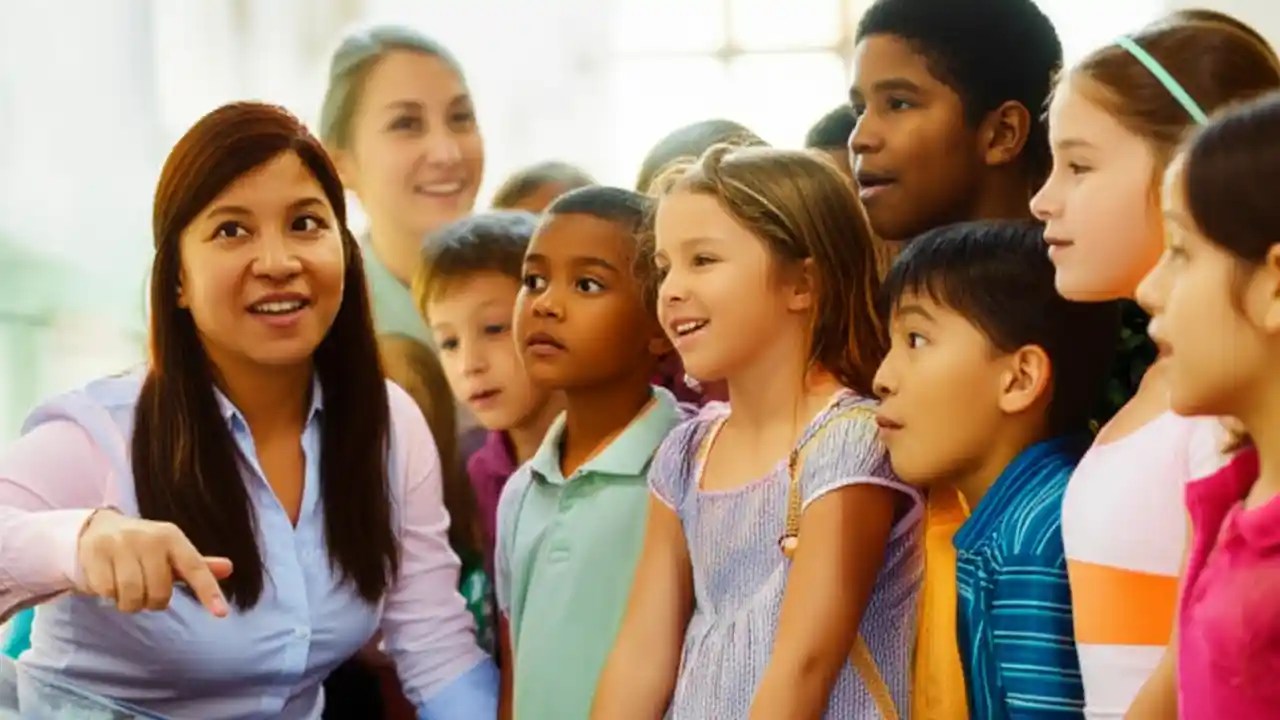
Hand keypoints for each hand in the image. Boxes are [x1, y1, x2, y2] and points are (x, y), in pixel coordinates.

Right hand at [76, 509, 232, 616]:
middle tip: (145, 591)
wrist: (98, 527)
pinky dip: (108, 595)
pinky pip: (107, 592)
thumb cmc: (143, 547)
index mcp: (172, 537)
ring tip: (127, 589)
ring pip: (132, 596)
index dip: (209, 591)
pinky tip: (108, 581)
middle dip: (152, 601)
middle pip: (159, 592)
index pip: (195, 568)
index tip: (221, 613)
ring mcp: (121, 544)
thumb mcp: (171, 552)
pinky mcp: (95, 552)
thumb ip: (197, 565)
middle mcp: (149, 538)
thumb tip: (229, 568)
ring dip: (130, 603)